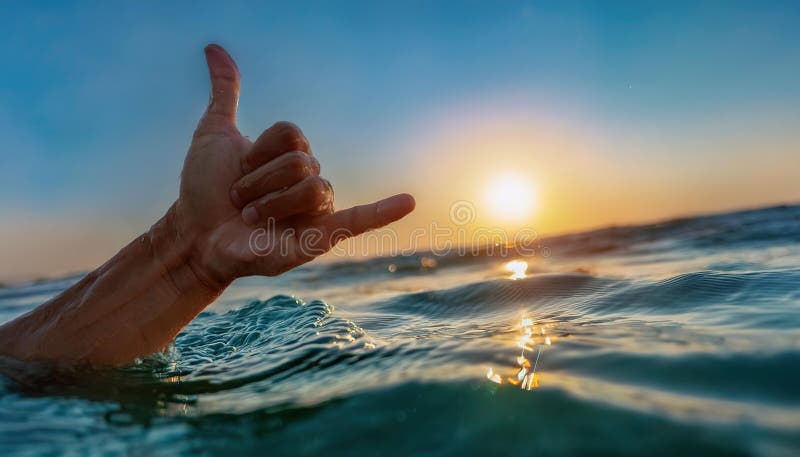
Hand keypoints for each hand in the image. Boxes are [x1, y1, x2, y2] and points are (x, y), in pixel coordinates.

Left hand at [174, 45, 414, 287]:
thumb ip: (225, 94)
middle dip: (259, 181)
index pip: (292, 135)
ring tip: (252, 219)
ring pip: (313, 186)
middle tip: (240, 202)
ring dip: (271, 202)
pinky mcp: (320, 238)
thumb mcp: (215, 134)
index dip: (258, 152)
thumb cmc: (205, 191)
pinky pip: (358, 221)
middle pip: (300, 161)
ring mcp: (317, 210)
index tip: (236, 171)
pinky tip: (408, 202)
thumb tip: (215, 49)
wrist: (196, 236)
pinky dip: (383, 212)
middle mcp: (310, 180)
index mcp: (294, 156)